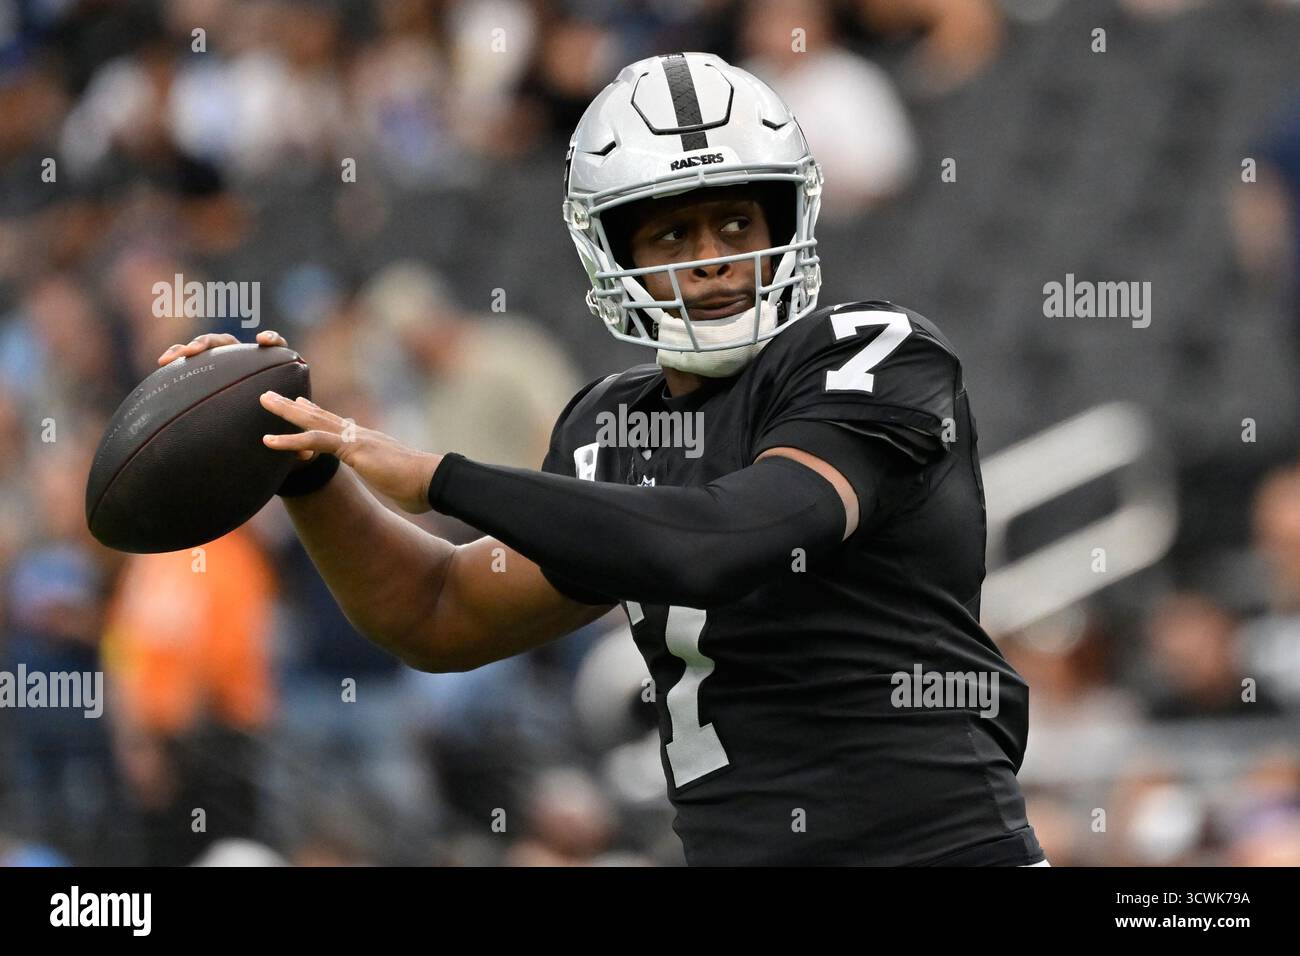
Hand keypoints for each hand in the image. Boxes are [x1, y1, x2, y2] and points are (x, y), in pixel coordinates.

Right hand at [158, 330, 315, 463]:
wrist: (265, 438)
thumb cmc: (283, 434)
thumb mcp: (291, 439)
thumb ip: (298, 441)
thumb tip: (303, 454)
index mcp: (272, 368)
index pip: (276, 347)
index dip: (271, 340)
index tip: (263, 341)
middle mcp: (247, 362)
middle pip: (229, 343)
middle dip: (209, 343)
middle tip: (194, 351)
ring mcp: (227, 365)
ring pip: (206, 349)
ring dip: (186, 348)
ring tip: (169, 359)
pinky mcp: (209, 374)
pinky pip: (191, 364)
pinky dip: (177, 360)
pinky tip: (163, 365)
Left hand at [259, 392, 439, 513]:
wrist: (434, 480)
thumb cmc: (423, 487)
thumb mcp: (401, 486)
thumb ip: (398, 485)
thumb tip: (412, 497)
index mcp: (370, 442)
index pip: (338, 423)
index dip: (317, 413)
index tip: (301, 403)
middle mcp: (361, 435)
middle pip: (321, 416)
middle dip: (294, 405)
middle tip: (270, 394)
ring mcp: (357, 439)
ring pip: (314, 421)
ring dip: (285, 410)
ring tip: (262, 400)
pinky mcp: (353, 449)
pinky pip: (315, 441)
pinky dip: (290, 441)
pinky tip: (268, 440)